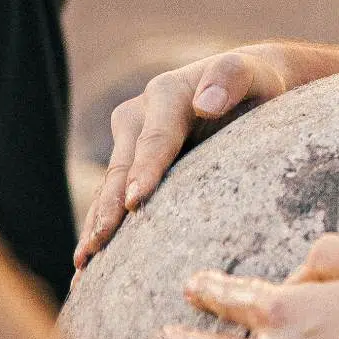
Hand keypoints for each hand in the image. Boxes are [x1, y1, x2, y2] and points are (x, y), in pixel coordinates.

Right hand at [76, 46, 295, 266]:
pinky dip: (99, 228)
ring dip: (94, 227)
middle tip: (94, 248)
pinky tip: (88, 263)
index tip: (133, 202)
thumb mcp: (252, 74)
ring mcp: (129, 143)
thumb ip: (231, 79)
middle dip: (107, 210)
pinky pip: (112, 199)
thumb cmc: (257, 83)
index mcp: (165, 95)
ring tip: (82, 264)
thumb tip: (206, 104)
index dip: (145, 172)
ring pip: (109, 189)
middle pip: (121, 170)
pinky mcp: (130, 164)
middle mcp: (138, 117)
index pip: (156, 140)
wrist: (247, 86)